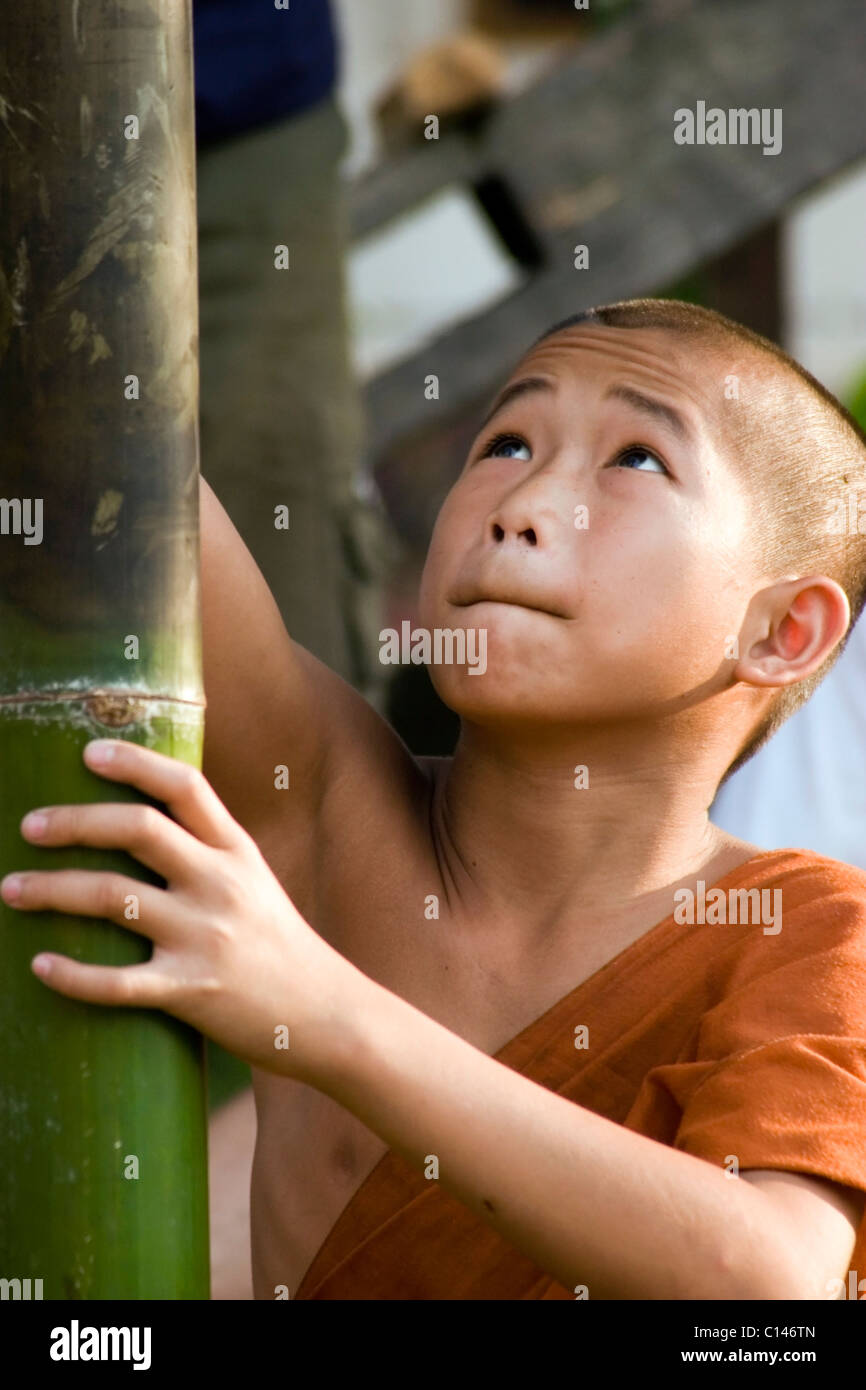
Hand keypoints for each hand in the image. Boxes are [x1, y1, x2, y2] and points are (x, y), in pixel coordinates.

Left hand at [0, 739, 354, 1082]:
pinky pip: (116, 982)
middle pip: (137, 829)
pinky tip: (40, 966)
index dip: (134, 762)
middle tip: (28, 825)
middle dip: (73, 822)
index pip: (184, 786)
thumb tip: (136, 819)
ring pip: (111, 898)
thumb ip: (206, 850)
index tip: (88, 752)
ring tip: (11, 889)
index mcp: (236, 851)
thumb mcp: (254, 881)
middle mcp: (220, 885)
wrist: (324, 1013)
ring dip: (50, 890)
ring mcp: (205, 937)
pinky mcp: (191, 991)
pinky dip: (71, 974)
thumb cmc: (278, 945)